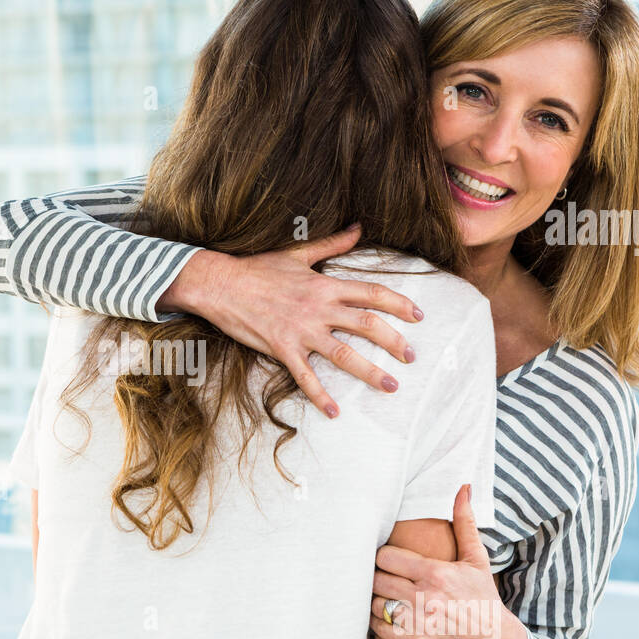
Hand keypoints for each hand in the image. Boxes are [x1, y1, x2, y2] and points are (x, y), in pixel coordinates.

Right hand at [159, 223, 423, 416]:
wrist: (220, 284)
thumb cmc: (257, 268)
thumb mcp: (298, 253)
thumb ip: (332, 244)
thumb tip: (359, 228)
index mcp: (325, 285)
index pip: (372, 293)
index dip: (399, 304)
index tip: (419, 316)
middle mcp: (319, 308)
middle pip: (366, 324)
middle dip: (394, 342)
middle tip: (412, 357)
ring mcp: (301, 330)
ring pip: (343, 353)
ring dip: (370, 372)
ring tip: (391, 386)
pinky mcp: (281, 348)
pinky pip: (305, 376)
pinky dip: (321, 395)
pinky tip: (334, 411)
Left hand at [369, 485, 526, 638]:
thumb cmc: (483, 597)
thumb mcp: (476, 560)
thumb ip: (464, 523)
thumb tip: (463, 487)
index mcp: (436, 573)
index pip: (385, 557)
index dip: (383, 557)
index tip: (388, 560)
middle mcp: (424, 597)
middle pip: (376, 579)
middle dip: (378, 576)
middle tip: (384, 577)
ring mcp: (417, 622)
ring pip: (374, 603)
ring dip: (377, 599)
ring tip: (385, 595)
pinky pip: (378, 626)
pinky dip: (378, 620)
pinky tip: (388, 614)